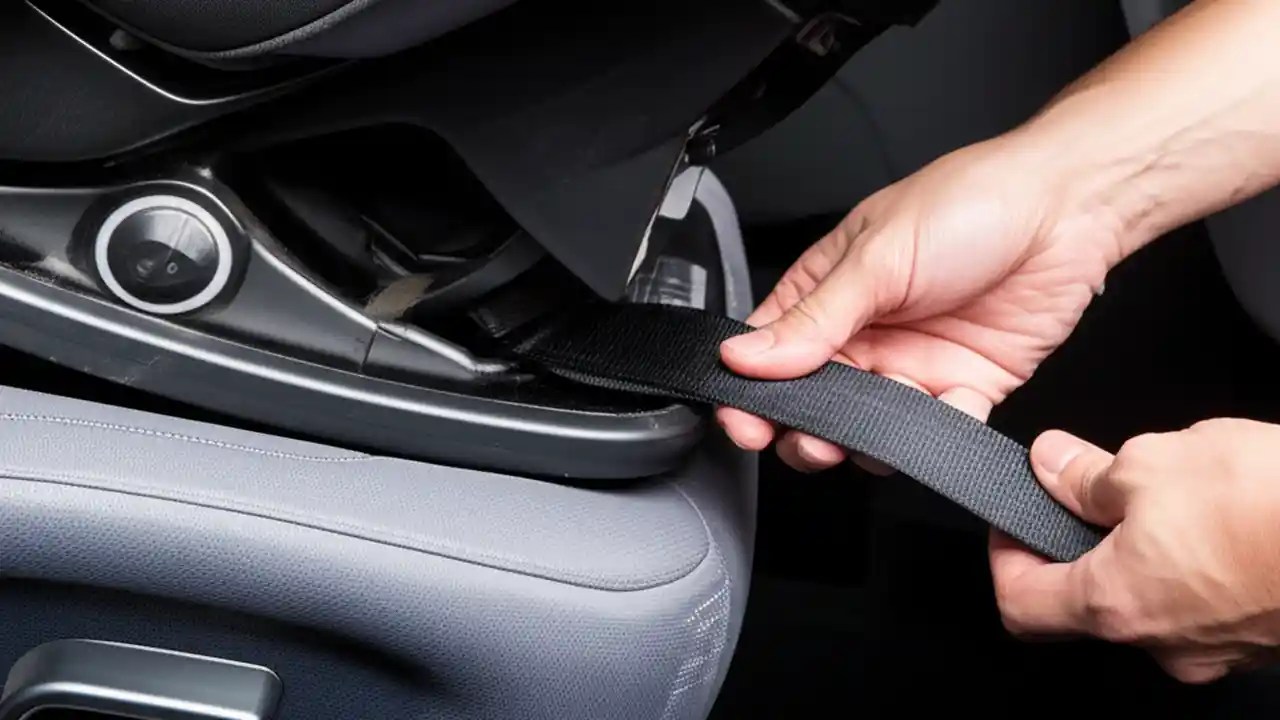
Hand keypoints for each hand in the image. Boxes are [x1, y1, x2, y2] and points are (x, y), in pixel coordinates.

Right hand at [716, 133, 1125, 471]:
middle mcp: (864, 331)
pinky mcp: (963, 386)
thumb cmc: (973, 202)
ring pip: (869, 428)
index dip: (751, 390)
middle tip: (807, 439)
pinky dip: (939, 434)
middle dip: (803, 429)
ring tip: (872, 430)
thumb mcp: (878, 257)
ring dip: (866, 439)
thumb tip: (745, 356)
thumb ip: (814, 318)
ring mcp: (911, 363)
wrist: (1071, 207)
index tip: (743, 421)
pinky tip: (948, 404)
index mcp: (828, 289)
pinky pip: (939, 430)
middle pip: (812, 401)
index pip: (770, 351)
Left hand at [993, 419, 1279, 682]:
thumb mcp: (1151, 464)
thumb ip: (1086, 473)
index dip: (1005, 557)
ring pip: (1152, 598)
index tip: (1014, 517)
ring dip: (1146, 548)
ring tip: (1173, 494)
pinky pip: (1206, 599)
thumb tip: (1050, 465)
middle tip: (1094, 492)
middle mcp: (1162, 642)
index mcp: (1113, 605)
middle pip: (1085, 602)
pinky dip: (1197, 560)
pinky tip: (1223, 517)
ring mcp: (1216, 648)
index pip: (1020, 604)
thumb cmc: (1270, 506)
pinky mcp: (1261, 636)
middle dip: (1082, 543)